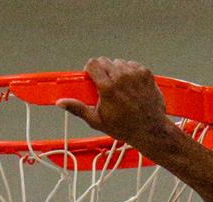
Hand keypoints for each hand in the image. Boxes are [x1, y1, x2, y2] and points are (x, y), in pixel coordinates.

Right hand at [55, 57, 175, 150]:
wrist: (150, 129)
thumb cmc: (124, 127)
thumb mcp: (97, 121)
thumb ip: (78, 108)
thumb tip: (61, 102)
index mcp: (108, 87)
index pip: (93, 63)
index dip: (90, 70)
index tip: (92, 77)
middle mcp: (122, 77)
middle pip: (105, 61)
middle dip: (103, 71)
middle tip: (105, 86)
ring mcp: (135, 74)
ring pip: (119, 62)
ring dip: (117, 71)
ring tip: (120, 88)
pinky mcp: (146, 73)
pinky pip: (132, 65)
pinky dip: (130, 73)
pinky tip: (130, 87)